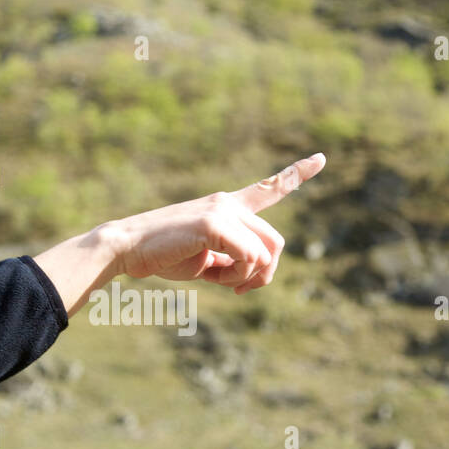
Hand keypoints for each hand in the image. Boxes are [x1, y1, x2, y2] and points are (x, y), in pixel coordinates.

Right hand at [112, 152, 325, 293]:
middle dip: (265, 272)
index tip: (321, 159)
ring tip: (222, 282)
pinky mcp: (214, 223)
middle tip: (239, 289)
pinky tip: (217, 278)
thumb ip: (232, 261)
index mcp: (226, 207)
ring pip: (266, 252)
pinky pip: (250, 258)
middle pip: (276, 241)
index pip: (269, 188)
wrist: (127, 248)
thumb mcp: (205, 260)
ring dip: (249, 277)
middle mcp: (228, 203)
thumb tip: (256, 272)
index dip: (297, 174)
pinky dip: (239, 276)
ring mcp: (222, 210)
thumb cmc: (163, 256)